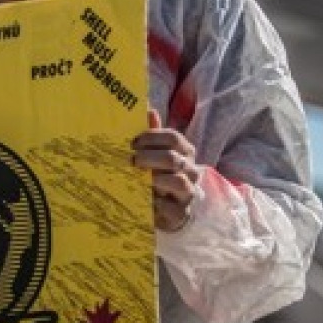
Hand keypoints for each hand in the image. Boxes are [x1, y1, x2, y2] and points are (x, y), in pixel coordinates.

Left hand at [132, 110, 199, 231]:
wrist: (169, 211)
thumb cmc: (160, 176)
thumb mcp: (156, 154)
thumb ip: (153, 135)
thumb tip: (148, 109)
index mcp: (186, 152)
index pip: (174, 138)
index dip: (152, 137)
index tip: (133, 142)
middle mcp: (191, 170)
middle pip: (173, 159)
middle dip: (149, 158)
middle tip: (131, 160)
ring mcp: (189, 193)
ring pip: (177, 182)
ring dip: (154, 179)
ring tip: (137, 178)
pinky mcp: (181, 213)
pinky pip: (171, 207)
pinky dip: (156, 203)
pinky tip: (142, 199)